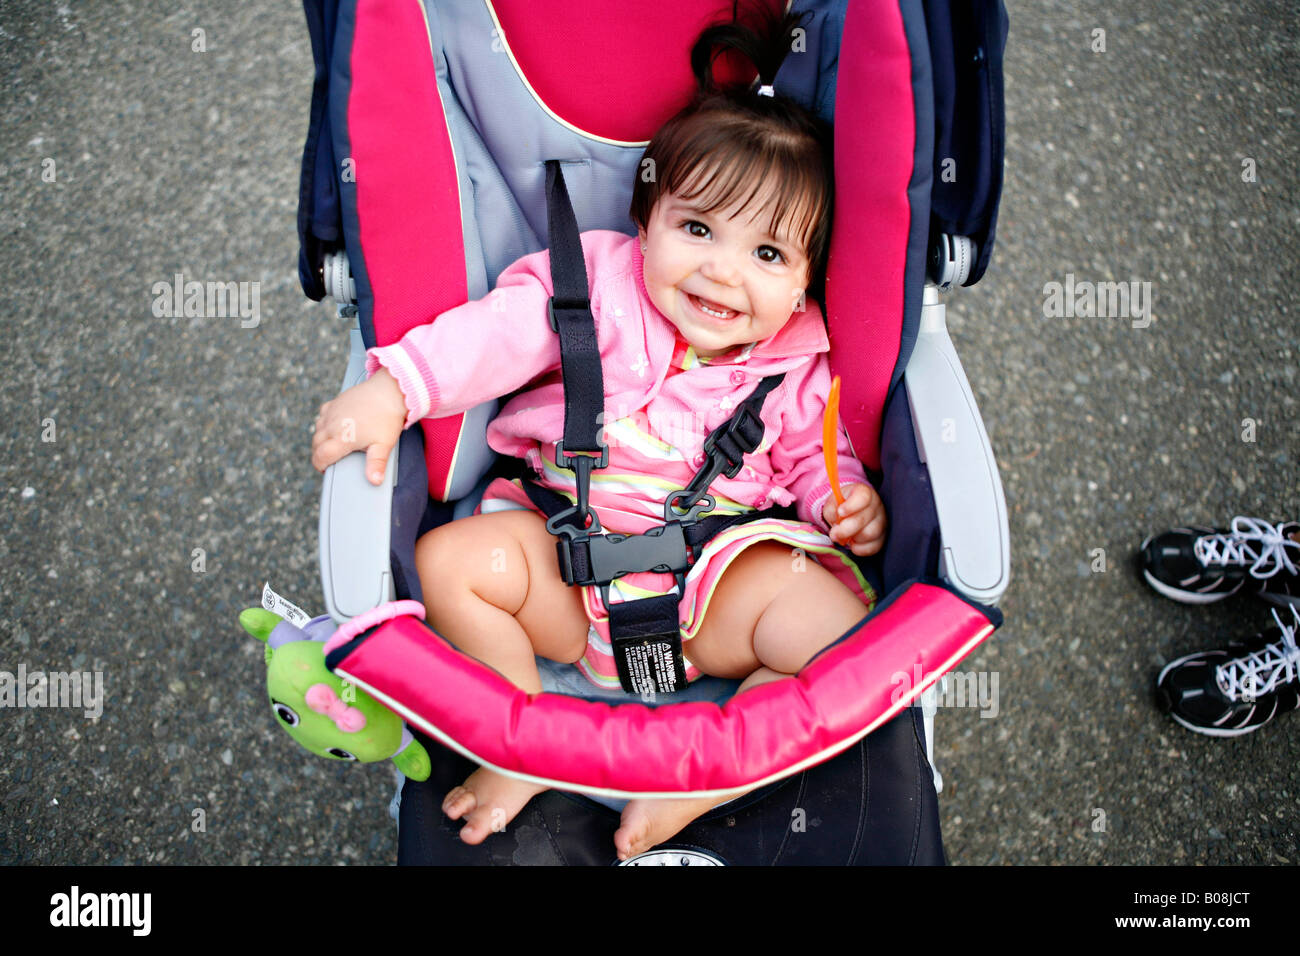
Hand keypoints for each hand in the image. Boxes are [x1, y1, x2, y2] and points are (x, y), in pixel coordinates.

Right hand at [310, 369, 408, 484]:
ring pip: (317, 430)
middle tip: (330, 460)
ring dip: (320, 439)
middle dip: (319, 454)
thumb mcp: (383, 444)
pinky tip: (334, 426)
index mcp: (342, 438)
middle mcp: (332, 425)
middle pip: (315, 444)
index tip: (326, 470)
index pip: (320, 456)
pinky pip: (322, 415)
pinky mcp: (335, 402)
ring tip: (332, 445)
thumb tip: (375, 481)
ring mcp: (332, 412)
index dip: (320, 466)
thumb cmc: (387, 417)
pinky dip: (324, 423)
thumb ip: (376, 464)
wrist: (388, 390)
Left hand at [821, 482, 886, 556]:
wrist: (851, 512)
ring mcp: (882, 522)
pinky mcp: (882, 537)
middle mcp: (876, 506)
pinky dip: (860, 548)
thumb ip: (831, 510)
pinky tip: (852, 544)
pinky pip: (873, 547)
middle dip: (845, 529)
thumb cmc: (841, 506)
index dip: (851, 506)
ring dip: (853, 538)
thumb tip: (837, 522)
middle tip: (833, 534)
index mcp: (864, 493)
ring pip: (869, 534)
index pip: (863, 497)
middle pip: (864, 519)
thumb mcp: (833, 503)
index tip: (840, 512)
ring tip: (845, 537)